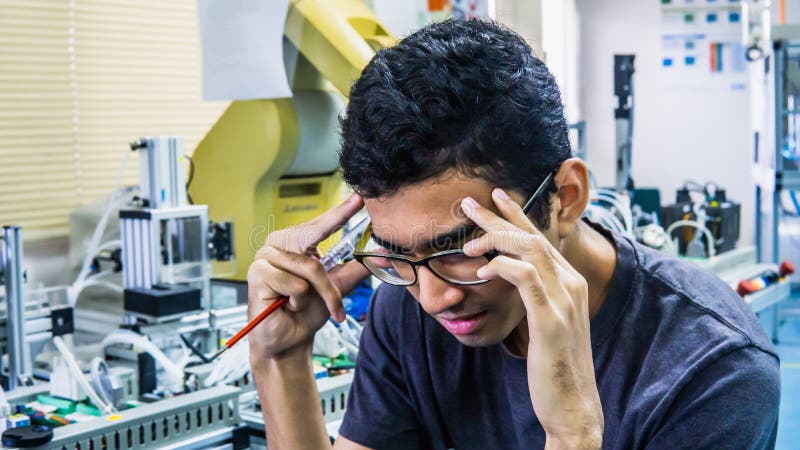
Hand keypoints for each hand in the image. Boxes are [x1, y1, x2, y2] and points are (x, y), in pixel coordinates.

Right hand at [247, 194, 369, 361]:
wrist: (288, 341)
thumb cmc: (306, 312)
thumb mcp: (337, 287)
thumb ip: (357, 268)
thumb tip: (384, 254)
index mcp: (294, 241)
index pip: (321, 224)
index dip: (341, 212)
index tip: (360, 198)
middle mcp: (278, 243)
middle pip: (318, 247)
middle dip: (330, 283)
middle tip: (334, 304)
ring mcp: (265, 256)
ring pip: (311, 269)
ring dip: (315, 295)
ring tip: (302, 307)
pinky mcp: (258, 273)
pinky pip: (296, 284)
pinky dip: (298, 301)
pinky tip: (286, 307)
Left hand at [461, 189, 602, 447]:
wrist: (573, 404)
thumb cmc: (554, 365)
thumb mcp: (546, 322)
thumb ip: (535, 297)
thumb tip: (510, 277)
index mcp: (570, 283)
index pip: (540, 239)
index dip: (516, 215)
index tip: (495, 198)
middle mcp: (571, 284)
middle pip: (532, 237)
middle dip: (498, 216)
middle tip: (469, 202)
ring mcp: (564, 300)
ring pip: (529, 249)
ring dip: (495, 239)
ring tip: (469, 243)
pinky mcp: (551, 319)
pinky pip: (526, 278)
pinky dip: (502, 267)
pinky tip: (483, 271)